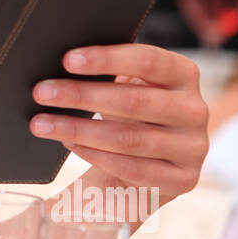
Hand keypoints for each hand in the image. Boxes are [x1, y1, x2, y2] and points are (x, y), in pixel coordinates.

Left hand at [30, 43, 208, 203]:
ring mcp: (193, 147)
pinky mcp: (184, 179)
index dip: (107, 58)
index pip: (148, 60)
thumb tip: (62, 64)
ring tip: (42, 123)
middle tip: (42, 93)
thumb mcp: (127, 87)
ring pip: (129, 138)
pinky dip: (95, 155)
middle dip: (81, 95)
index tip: (67, 60)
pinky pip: (132, 168)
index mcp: (184, 74)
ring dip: (78, 129)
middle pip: (134, 100)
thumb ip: (108, 74)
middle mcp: (195, 109)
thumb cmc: (130, 115)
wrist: (149, 165)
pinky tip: (68, 143)